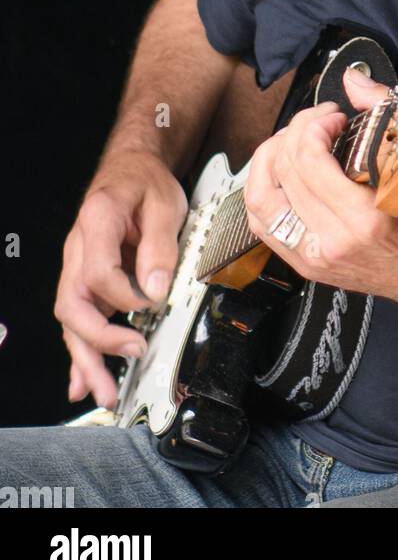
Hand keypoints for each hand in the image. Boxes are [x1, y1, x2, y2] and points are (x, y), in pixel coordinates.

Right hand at [54, 148, 187, 409]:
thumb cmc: (145, 182)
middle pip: (72, 303)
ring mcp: (78, 265)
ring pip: (71, 319)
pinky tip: (83, 380)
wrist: (131, 168)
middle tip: (132, 354)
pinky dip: (80, 351)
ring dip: (85, 358)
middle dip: (97, 340)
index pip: (97, 272)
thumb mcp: (165, 203)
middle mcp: (78, 247)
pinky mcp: (86, 279)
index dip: (124, 296)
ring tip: (103, 391)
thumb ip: (160, 246)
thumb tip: (156, 290)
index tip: (152, 304)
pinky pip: (78, 318)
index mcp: (97, 220)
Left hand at [243, 67, 397, 318]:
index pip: (309, 160)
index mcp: (364, 218)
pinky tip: (280, 174)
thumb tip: (355, 81)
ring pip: (261, 199)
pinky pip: (263, 225)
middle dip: (296, 132)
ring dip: (269, 159)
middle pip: (284, 172)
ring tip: (291, 142)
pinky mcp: (307, 266)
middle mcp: (333, 241)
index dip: (314, 125)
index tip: (334, 116)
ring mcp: (314, 257)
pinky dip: (264, 191)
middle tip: (318, 122)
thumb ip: (386, 111)